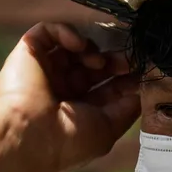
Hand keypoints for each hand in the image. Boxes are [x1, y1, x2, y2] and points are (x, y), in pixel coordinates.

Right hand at [0, 22, 140, 171]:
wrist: (28, 135)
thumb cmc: (67, 140)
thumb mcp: (108, 128)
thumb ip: (127, 107)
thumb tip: (143, 89)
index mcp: (76, 110)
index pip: (105, 87)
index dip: (125, 78)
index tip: (143, 71)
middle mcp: (60, 89)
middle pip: (94, 65)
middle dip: (114, 61)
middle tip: (129, 59)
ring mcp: (44, 70)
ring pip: (74, 47)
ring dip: (92, 50)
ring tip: (97, 62)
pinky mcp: (29, 52)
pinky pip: (49, 30)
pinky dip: (67, 32)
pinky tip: (78, 46)